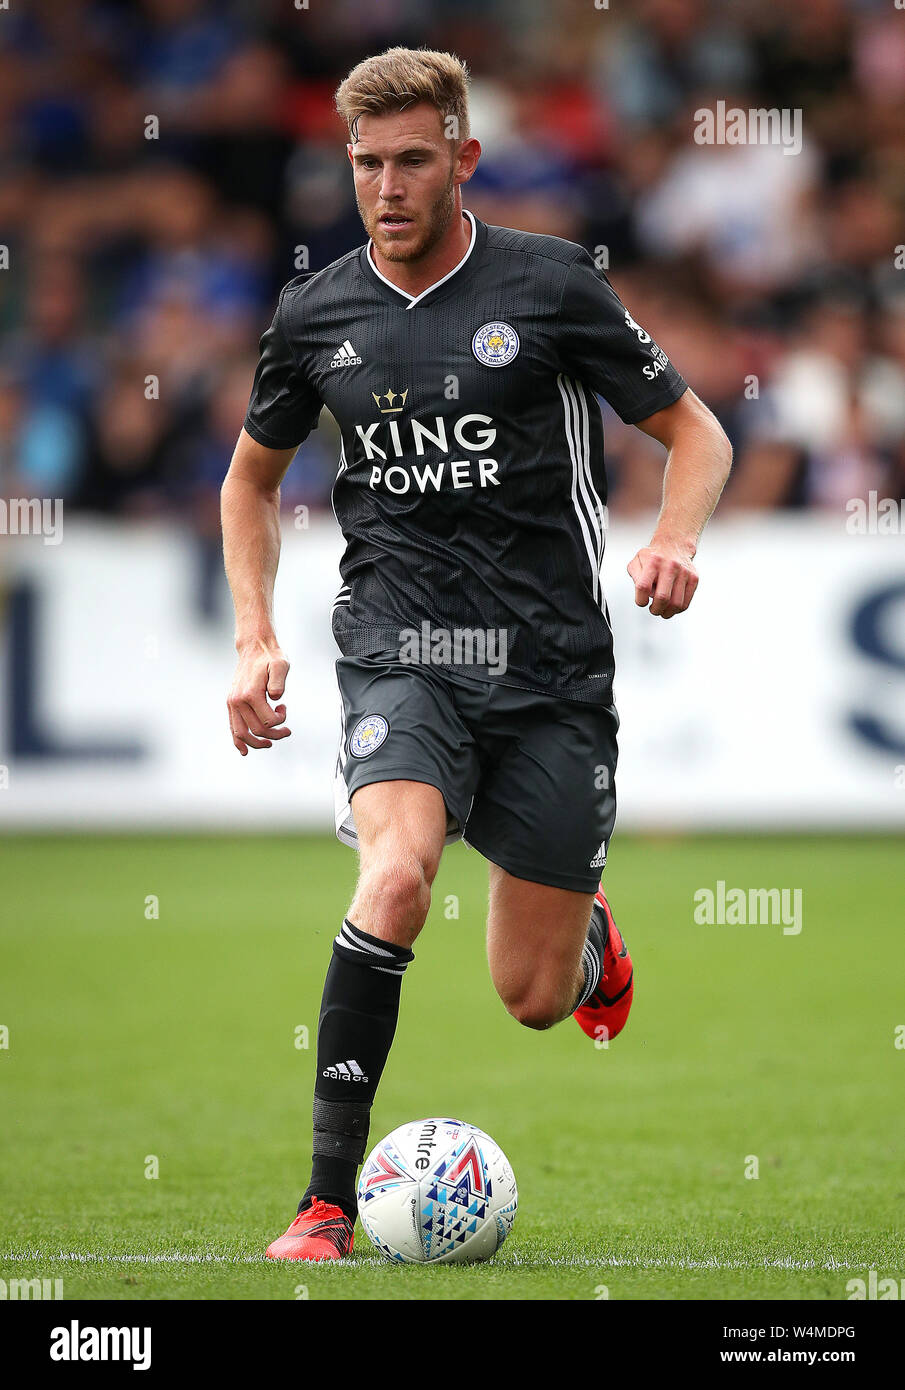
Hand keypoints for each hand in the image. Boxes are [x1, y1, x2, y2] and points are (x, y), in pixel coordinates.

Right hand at [227, 640, 290, 754]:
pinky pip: (232, 728)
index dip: (281, 721)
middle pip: (256, 731)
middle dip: (274, 734)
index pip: (267, 721)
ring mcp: (232, 703)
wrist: (254, 648)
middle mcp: (238, 700)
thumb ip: (279, 682)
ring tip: (270, 743)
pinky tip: (245, 750)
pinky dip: (237, 741)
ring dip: (257, 743)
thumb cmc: (270, 658)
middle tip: (285, 730)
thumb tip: (276, 698)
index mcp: (250, 693)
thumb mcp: (280, 665)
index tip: (284, 708)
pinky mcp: (231, 703)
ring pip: (241, 734)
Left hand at [627, 541, 697, 618]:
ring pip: (676, 603)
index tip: (642, 602)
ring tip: (662, 610)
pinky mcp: (693, 578)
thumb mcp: (637, 562)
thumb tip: (644, 594)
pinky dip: (677, 609)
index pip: (643, 587)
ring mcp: (684, 572)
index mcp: (653, 562)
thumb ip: (636, 578)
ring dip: (666, 613)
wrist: (673, 544)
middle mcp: (670, 566)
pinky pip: (686, 602)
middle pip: (662, 598)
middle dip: (655, 609)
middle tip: (653, 609)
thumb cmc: (653, 557)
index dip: (640, 600)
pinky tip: (671, 606)